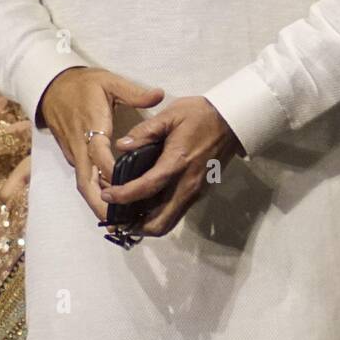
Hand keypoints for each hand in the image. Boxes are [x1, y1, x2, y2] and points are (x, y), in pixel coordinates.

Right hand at [39, 68, 164, 219]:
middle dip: (99, 204)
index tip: (129, 187)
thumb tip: (159, 94)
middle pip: (86, 182)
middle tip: (116, 223)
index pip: (100, 156)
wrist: (52, 86)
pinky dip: (96, 191)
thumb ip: (134, 92)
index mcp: (91, 128)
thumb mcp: (110, 81)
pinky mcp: (73, 155)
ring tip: (117, 222)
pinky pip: (84, 177)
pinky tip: (112, 201)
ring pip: (84, 183)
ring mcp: (74, 153)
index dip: (112, 174)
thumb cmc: (83, 84)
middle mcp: (80, 146)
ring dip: (97, 202)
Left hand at [106, 97, 242, 236]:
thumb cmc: (201, 114)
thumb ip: (145, 131)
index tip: (107, 195)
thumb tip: (122, 146)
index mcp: (177, 162)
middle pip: (159, 222)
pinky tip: (144, 204)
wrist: (232, 119)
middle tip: (115, 214)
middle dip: (135, 225)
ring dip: (146, 224)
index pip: (147, 188)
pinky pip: (175, 213)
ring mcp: (195, 192)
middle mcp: (187, 184)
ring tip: (126, 213)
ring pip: (168, 222)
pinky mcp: (199, 192)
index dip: (124, 196)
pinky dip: (157, 216)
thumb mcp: (171, 114)